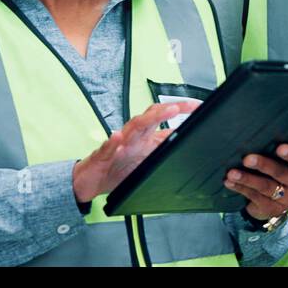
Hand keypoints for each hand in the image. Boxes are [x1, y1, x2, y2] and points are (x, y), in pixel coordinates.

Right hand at [72, 101, 199, 202]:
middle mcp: (133, 136)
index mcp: (144, 136)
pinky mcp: (103, 156)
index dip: (180, 108)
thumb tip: (184, 139)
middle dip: (166, 110)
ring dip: (148, 119)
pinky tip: (117, 137)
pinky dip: (112, 142)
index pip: (163, 117)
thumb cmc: (117, 167)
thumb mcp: (146, 158)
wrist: (90, 181)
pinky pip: (108, 148)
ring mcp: (118, 144)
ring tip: (162, 113)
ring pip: (133, 127)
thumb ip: (162, 146)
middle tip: (180, 106)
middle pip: (150, 117)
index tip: (197, 105)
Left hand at [225, 144, 287, 220]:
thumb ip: (276, 152)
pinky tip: (230, 182)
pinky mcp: (273, 209)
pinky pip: (255, 197)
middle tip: (247, 159)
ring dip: (247, 179)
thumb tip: (255, 136)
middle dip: (263, 165)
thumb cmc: (280, 170)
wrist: (278, 200)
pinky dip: (241, 188)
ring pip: (265, 187)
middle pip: (280, 174)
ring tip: (232, 173)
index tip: (280, 148)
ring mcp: (287, 200)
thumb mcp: (284, 162)